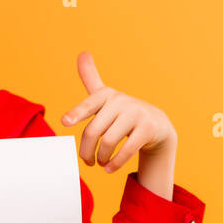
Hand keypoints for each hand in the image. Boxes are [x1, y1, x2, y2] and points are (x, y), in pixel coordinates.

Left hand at [60, 51, 176, 172]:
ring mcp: (136, 114)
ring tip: (100, 163)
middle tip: (87, 161)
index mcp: (106, 95)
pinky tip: (109, 169)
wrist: (156, 125)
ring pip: (109, 142)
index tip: (65, 122)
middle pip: (94, 131)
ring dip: (101, 158)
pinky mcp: (147, 129)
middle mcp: (121, 102)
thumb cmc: (122, 112)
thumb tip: (82, 52)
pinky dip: (115, 163)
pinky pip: (126, 150)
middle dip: (86, 151)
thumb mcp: (106, 96)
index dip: (76, 112)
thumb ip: (91, 78)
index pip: (89, 104)